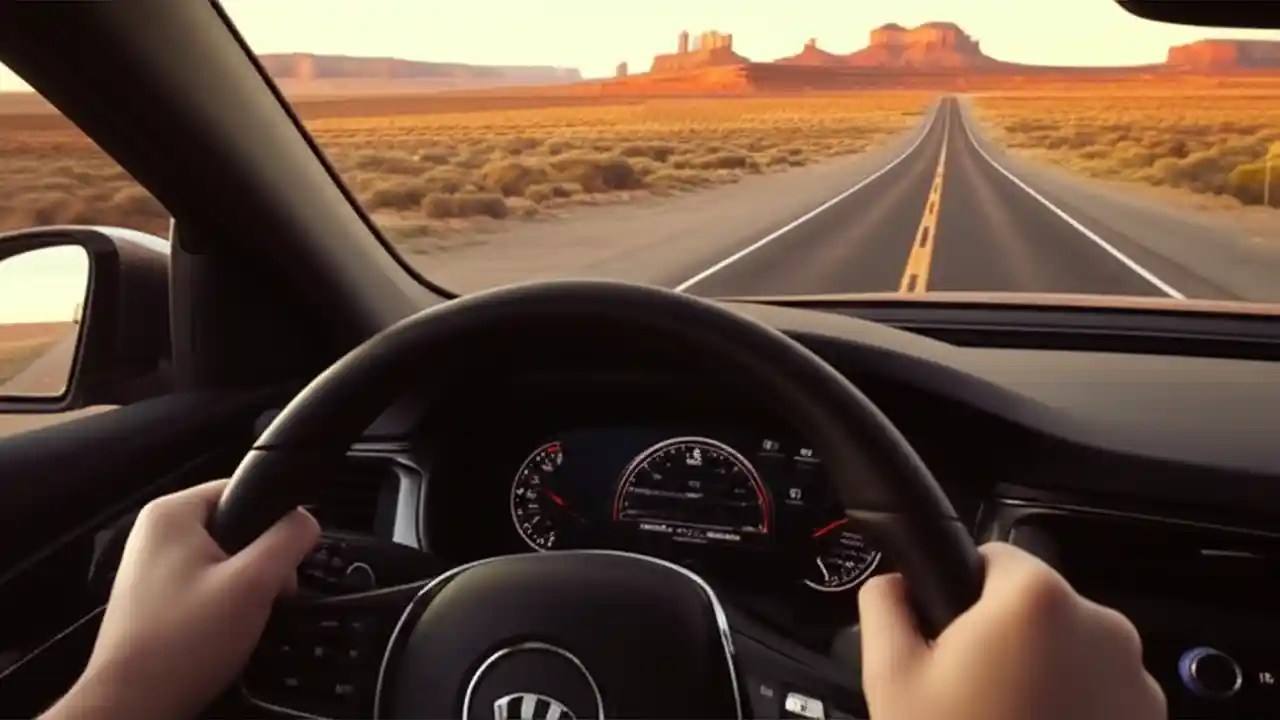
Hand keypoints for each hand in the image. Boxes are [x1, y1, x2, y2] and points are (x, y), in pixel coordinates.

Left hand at [42, 479, 319, 719]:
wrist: (133, 705)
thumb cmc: (184, 643)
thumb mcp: (252, 584)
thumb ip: (288, 541)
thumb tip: (307, 520)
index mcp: (172, 513)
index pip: (244, 489)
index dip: (275, 522)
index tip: (284, 561)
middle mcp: (156, 532)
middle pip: (237, 525)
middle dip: (262, 560)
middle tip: (269, 594)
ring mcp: (152, 566)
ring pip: (225, 558)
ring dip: (246, 585)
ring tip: (245, 616)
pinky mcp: (155, 596)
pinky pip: (207, 582)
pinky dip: (224, 601)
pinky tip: (225, 628)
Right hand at [859, 542, 1165, 719]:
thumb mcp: (891, 677)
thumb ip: (884, 605)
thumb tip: (890, 584)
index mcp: (1034, 601)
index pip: (995, 554)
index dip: (962, 591)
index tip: (948, 634)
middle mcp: (1100, 627)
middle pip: (1035, 606)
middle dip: (1002, 637)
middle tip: (966, 691)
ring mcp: (1134, 679)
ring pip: (1070, 651)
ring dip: (1041, 673)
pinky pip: (1100, 692)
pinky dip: (1072, 707)